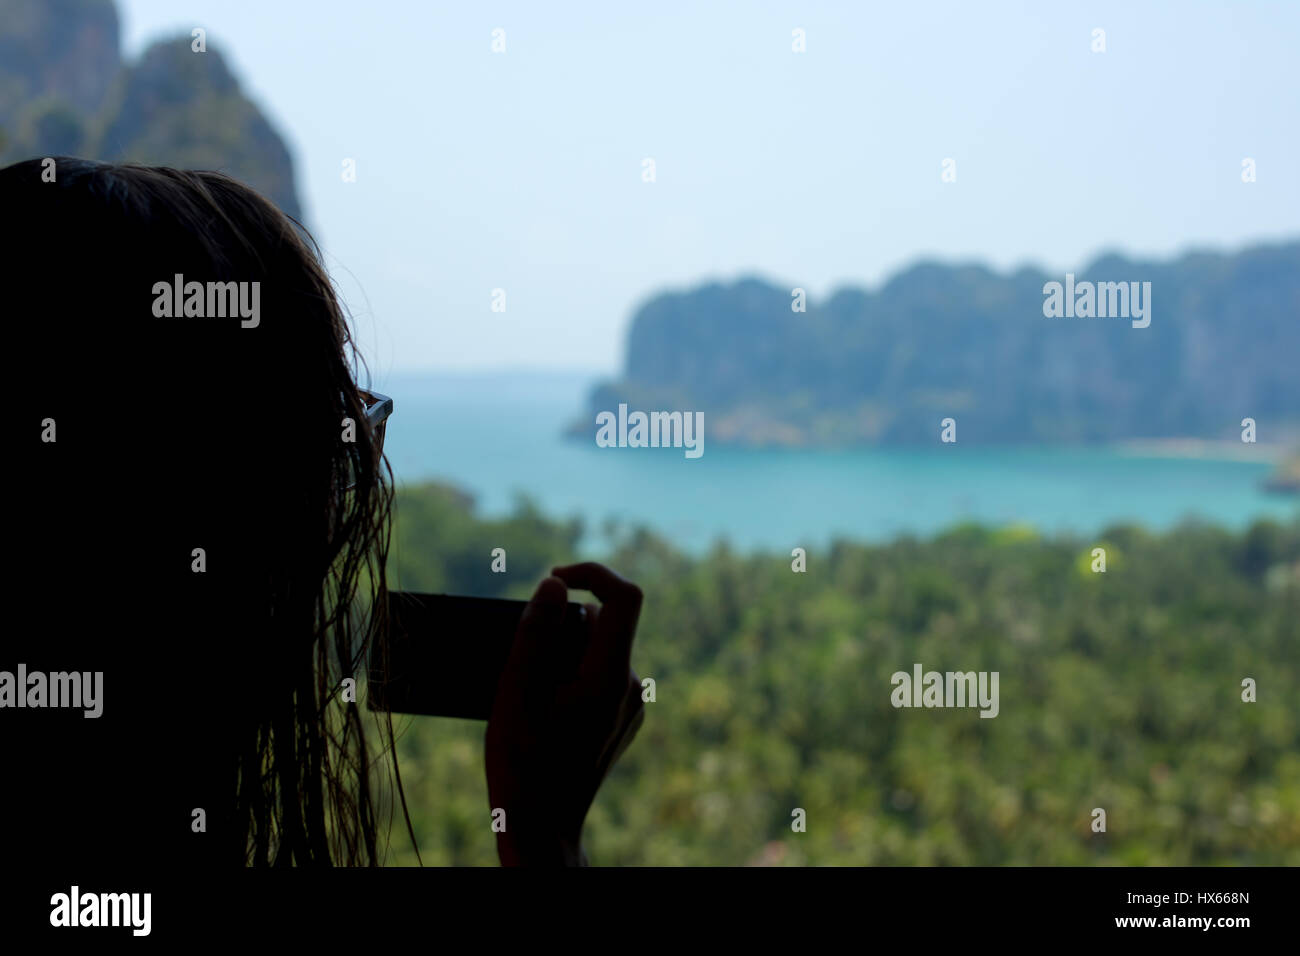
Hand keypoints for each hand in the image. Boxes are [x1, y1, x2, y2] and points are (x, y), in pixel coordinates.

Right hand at [485, 562, 644, 865]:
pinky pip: (599, 679)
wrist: (543, 829)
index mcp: (610, 676)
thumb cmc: (522, 763)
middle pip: (602, 625)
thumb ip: (535, 632)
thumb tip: (553, 585)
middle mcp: (632, 687)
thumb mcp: (515, 691)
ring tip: (527, 694)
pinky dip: (570, 678)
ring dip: (562, 655)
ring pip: (597, 653)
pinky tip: (542, 712)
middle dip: (561, 626)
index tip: (553, 579)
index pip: (623, 597)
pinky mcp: (622, 721)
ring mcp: (631, 707)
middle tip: (520, 661)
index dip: (590, 574)